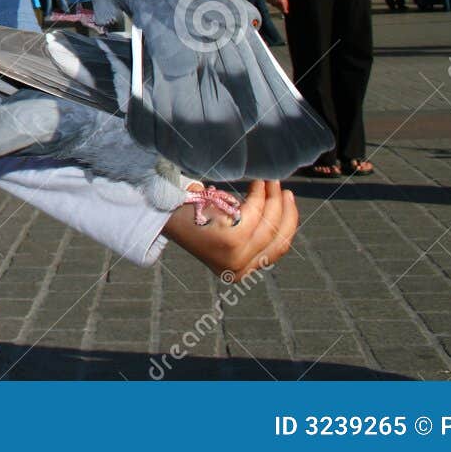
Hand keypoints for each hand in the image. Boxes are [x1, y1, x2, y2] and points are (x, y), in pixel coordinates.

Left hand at [162, 180, 298, 282]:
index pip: (276, 250)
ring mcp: (234, 259)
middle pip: (276, 239)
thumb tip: (281, 211)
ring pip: (267, 225)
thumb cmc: (194, 217)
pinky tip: (257, 183)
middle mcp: (238, 270)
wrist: (162, 211)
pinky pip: (254, 215)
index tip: (288, 201)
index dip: (287, 224)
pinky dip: (259, 196)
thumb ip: (251, 231)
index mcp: (239, 271)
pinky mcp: (229, 242)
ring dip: (272, 199)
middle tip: (281, 186)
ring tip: (269, 180)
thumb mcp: (226, 229)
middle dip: (283, 210)